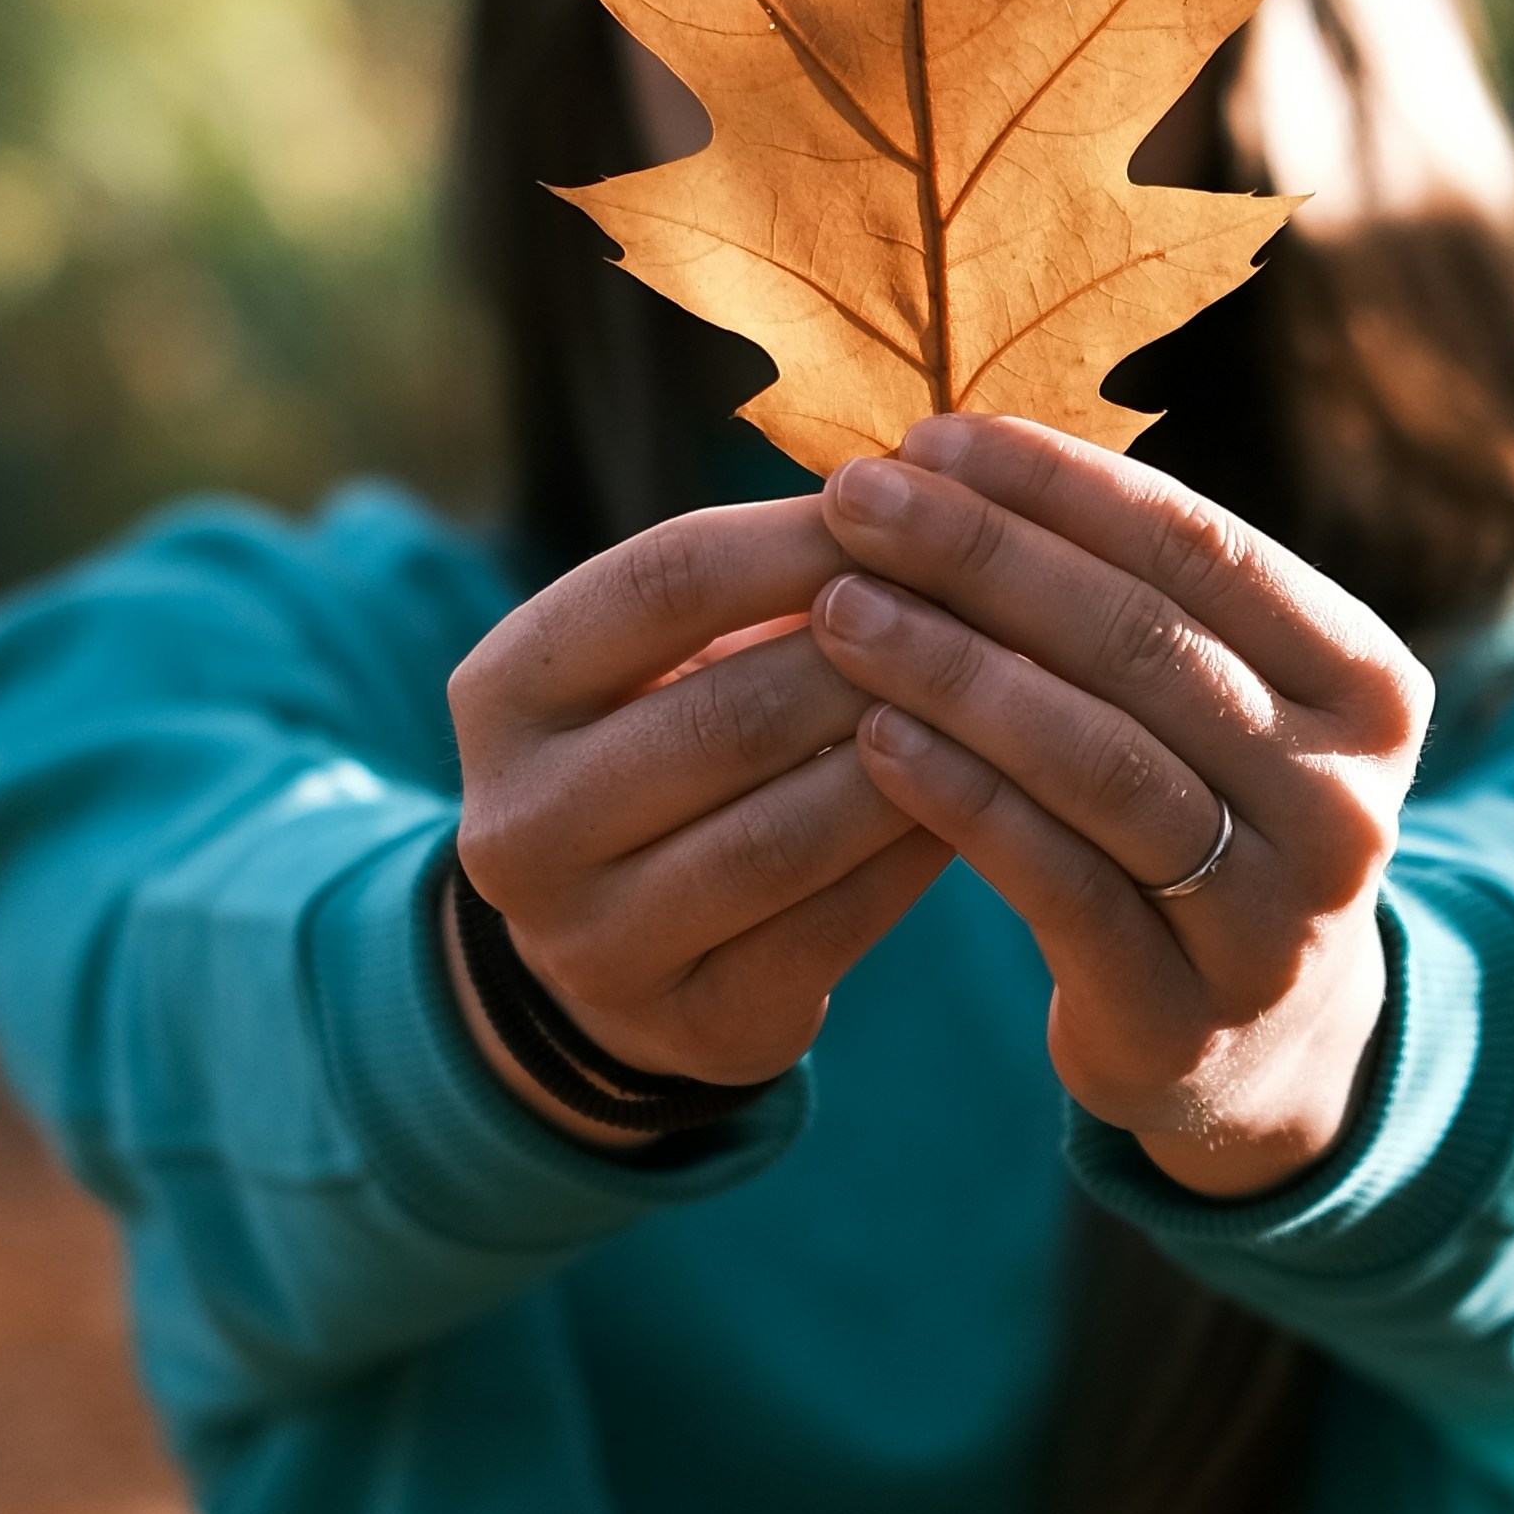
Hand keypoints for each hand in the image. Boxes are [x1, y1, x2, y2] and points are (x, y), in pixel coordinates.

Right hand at [446, 498, 948, 1134]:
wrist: (612, 953)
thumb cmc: (666, 746)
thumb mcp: (659, 657)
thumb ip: (754, 583)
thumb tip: (923, 490)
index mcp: (502, 694)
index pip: (658, 584)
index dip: (798, 538)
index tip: (917, 501)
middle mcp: (521, 824)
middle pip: (728, 714)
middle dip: (880, 652)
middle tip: (999, 605)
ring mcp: (593, 941)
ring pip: (784, 835)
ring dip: (913, 760)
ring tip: (1011, 699)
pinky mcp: (689, 1024)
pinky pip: (832, 929)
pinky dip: (917, 857)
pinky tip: (992, 803)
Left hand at [814, 411, 1428, 1196]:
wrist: (1258, 1045)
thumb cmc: (1205, 817)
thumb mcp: (1218, 701)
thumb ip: (1133, 592)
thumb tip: (956, 448)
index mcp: (1369, 686)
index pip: (1200, 548)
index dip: (1057, 484)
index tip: (928, 439)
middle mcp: (1344, 800)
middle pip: (1143, 645)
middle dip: (982, 559)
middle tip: (855, 502)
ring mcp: (1273, 918)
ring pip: (1098, 761)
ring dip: (953, 670)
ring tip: (839, 608)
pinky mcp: (1181, 1012)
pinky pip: (1055, 878)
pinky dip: (959, 798)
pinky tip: (872, 738)